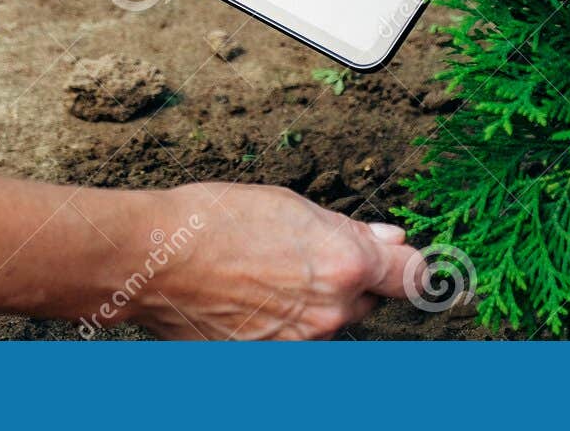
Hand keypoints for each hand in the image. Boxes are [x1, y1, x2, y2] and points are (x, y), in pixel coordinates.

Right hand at [125, 183, 422, 339]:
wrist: (155, 259)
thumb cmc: (216, 220)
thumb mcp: (290, 206)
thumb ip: (348, 229)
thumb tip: (389, 240)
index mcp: (346, 265)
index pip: (414, 278)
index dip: (413, 269)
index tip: (410, 267)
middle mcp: (332, 312)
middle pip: (366, 300)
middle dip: (350, 281)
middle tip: (305, 255)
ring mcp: (302, 344)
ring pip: (328, 321)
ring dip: (313, 303)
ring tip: (264, 274)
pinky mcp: (272, 363)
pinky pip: (294, 341)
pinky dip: (282, 325)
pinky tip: (248, 299)